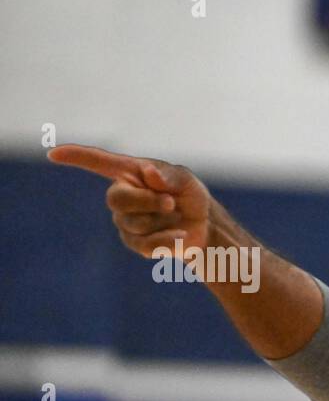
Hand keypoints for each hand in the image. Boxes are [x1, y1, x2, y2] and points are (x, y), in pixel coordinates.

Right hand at [48, 144, 211, 258]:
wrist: (203, 226)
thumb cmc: (189, 196)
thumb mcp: (185, 180)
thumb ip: (168, 176)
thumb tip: (148, 172)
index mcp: (129, 173)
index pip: (97, 162)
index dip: (76, 157)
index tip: (53, 155)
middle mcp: (122, 196)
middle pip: (115, 199)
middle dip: (147, 201)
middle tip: (171, 202)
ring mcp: (126, 222)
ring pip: (134, 224)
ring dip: (163, 220)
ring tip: (178, 217)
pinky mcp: (137, 244)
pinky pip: (145, 245)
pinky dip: (166, 240)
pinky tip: (180, 236)